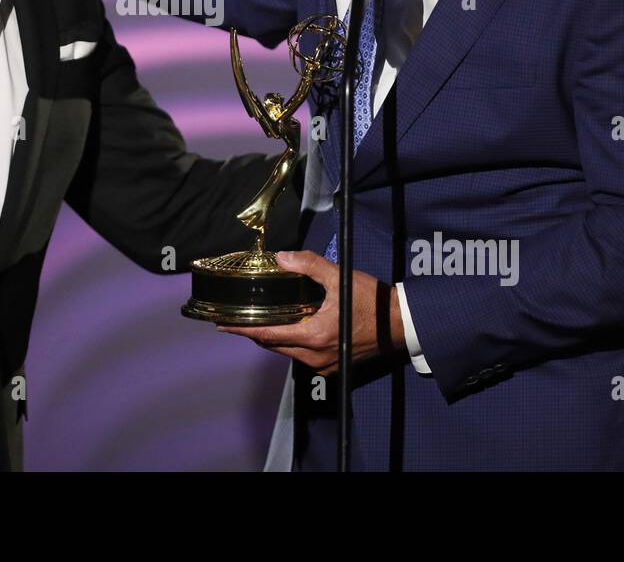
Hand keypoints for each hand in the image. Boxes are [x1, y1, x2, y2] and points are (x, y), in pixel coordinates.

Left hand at [217, 250, 402, 375]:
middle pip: (274, 346)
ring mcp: (324, 365)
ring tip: (260, 321)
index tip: (222, 324)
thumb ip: (309, 265)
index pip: (268, 335)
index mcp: (314, 336)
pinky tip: (288, 328)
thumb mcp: (339, 277)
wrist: (400, 324)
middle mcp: (315, 356)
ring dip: (272, 338)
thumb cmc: (372, 301)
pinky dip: (290, 343)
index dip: (243, 330)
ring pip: (287, 353)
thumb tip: (282, 257)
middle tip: (237, 319)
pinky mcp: (332, 366)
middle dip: (254, 333)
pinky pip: (301, 356)